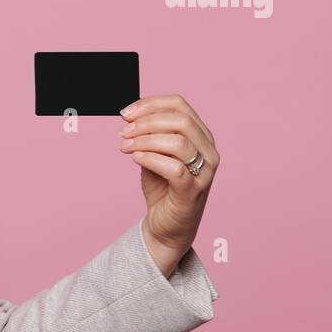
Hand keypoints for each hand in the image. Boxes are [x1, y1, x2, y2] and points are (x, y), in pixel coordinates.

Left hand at [117, 93, 219, 272]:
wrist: (166, 227)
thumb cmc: (162, 188)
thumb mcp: (153, 155)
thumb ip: (148, 136)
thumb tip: (129, 118)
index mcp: (200, 136)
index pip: (180, 105)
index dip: (150, 104)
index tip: (126, 112)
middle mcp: (208, 151)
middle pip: (180, 121)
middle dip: (146, 122)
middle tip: (123, 131)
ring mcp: (204, 172)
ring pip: (178, 143)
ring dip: (145, 140)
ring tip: (125, 147)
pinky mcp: (193, 192)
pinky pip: (175, 168)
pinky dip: (151, 159)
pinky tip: (136, 159)